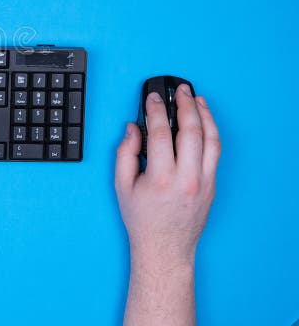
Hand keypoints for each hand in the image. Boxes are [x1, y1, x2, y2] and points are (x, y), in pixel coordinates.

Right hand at [115, 85, 220, 269]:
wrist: (165, 247)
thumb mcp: (121, 186)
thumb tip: (133, 129)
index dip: (155, 110)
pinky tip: (205, 121)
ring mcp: (204, 182)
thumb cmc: (142, 218)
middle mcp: (187, 179)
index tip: (152, 98)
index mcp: (161, 178)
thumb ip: (124, 153)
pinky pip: (215, 152)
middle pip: (191, 131)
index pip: (161, 133)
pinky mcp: (212, 185)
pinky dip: (211, 132)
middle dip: (184, 105)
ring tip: (197, 99)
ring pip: (210, 140)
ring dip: (204, 115)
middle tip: (179, 90)